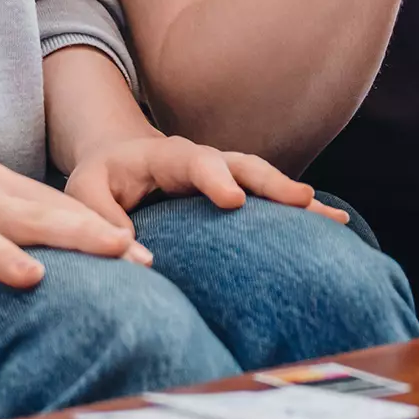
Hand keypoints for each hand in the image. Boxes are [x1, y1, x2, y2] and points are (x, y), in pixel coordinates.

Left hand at [63, 132, 350, 229]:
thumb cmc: (101, 178)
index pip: (197, 163)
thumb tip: (141, 263)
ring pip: (266, 180)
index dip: (216, 180)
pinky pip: (271, 199)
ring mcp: (226, 175)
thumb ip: (103, 219)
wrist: (119, 159)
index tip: (233, 201)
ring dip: (297, 199)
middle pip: (245, 165)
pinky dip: (301, 212)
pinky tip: (334, 225)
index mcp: (168, 156)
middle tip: (302, 201)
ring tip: (333, 219)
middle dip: (273, 184)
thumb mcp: (84, 191)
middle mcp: (205, 160)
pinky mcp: (238, 192)